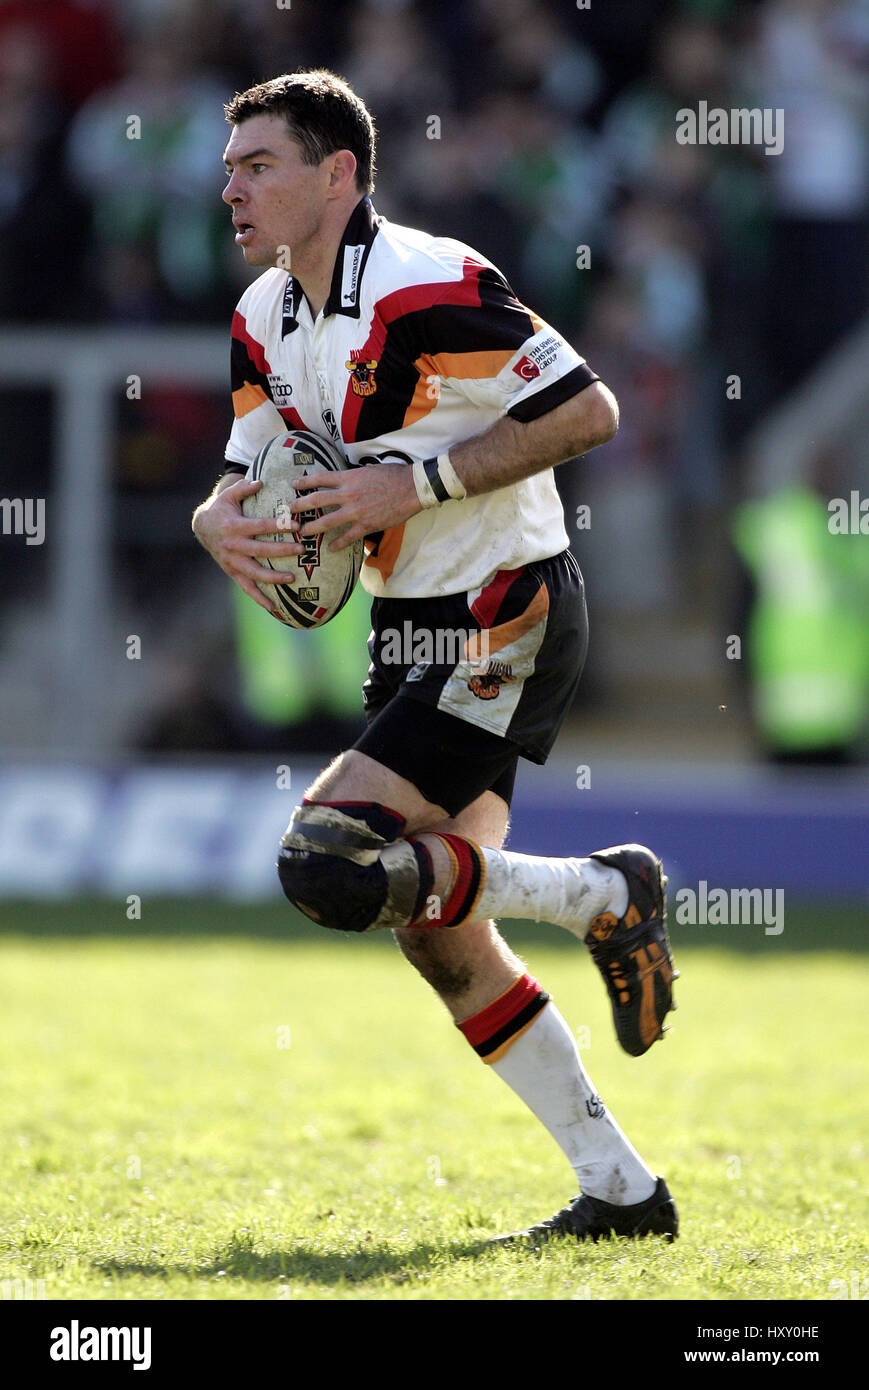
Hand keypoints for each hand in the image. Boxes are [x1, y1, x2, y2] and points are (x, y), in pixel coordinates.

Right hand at [192, 477, 303, 615]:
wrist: (202, 527)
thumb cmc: (222, 508)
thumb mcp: (229, 495)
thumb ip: (244, 488)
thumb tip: (260, 482)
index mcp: (234, 527)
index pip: (260, 527)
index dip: (278, 526)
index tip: (297, 526)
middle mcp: (233, 546)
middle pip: (261, 551)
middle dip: (282, 551)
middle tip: (301, 549)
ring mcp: (232, 562)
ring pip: (254, 573)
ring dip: (273, 578)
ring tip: (292, 579)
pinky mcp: (232, 573)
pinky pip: (247, 588)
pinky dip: (260, 598)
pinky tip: (275, 608)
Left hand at [290, 463, 422, 549]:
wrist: (412, 488)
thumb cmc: (393, 476)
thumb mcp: (369, 470)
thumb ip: (353, 476)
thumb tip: (344, 479)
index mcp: (349, 478)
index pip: (320, 478)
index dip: (305, 481)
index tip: (294, 484)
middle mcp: (348, 494)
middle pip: (317, 500)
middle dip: (300, 505)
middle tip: (288, 511)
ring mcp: (356, 511)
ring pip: (327, 521)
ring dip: (312, 528)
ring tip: (301, 533)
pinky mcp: (366, 525)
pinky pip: (348, 537)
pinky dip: (338, 544)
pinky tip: (330, 548)